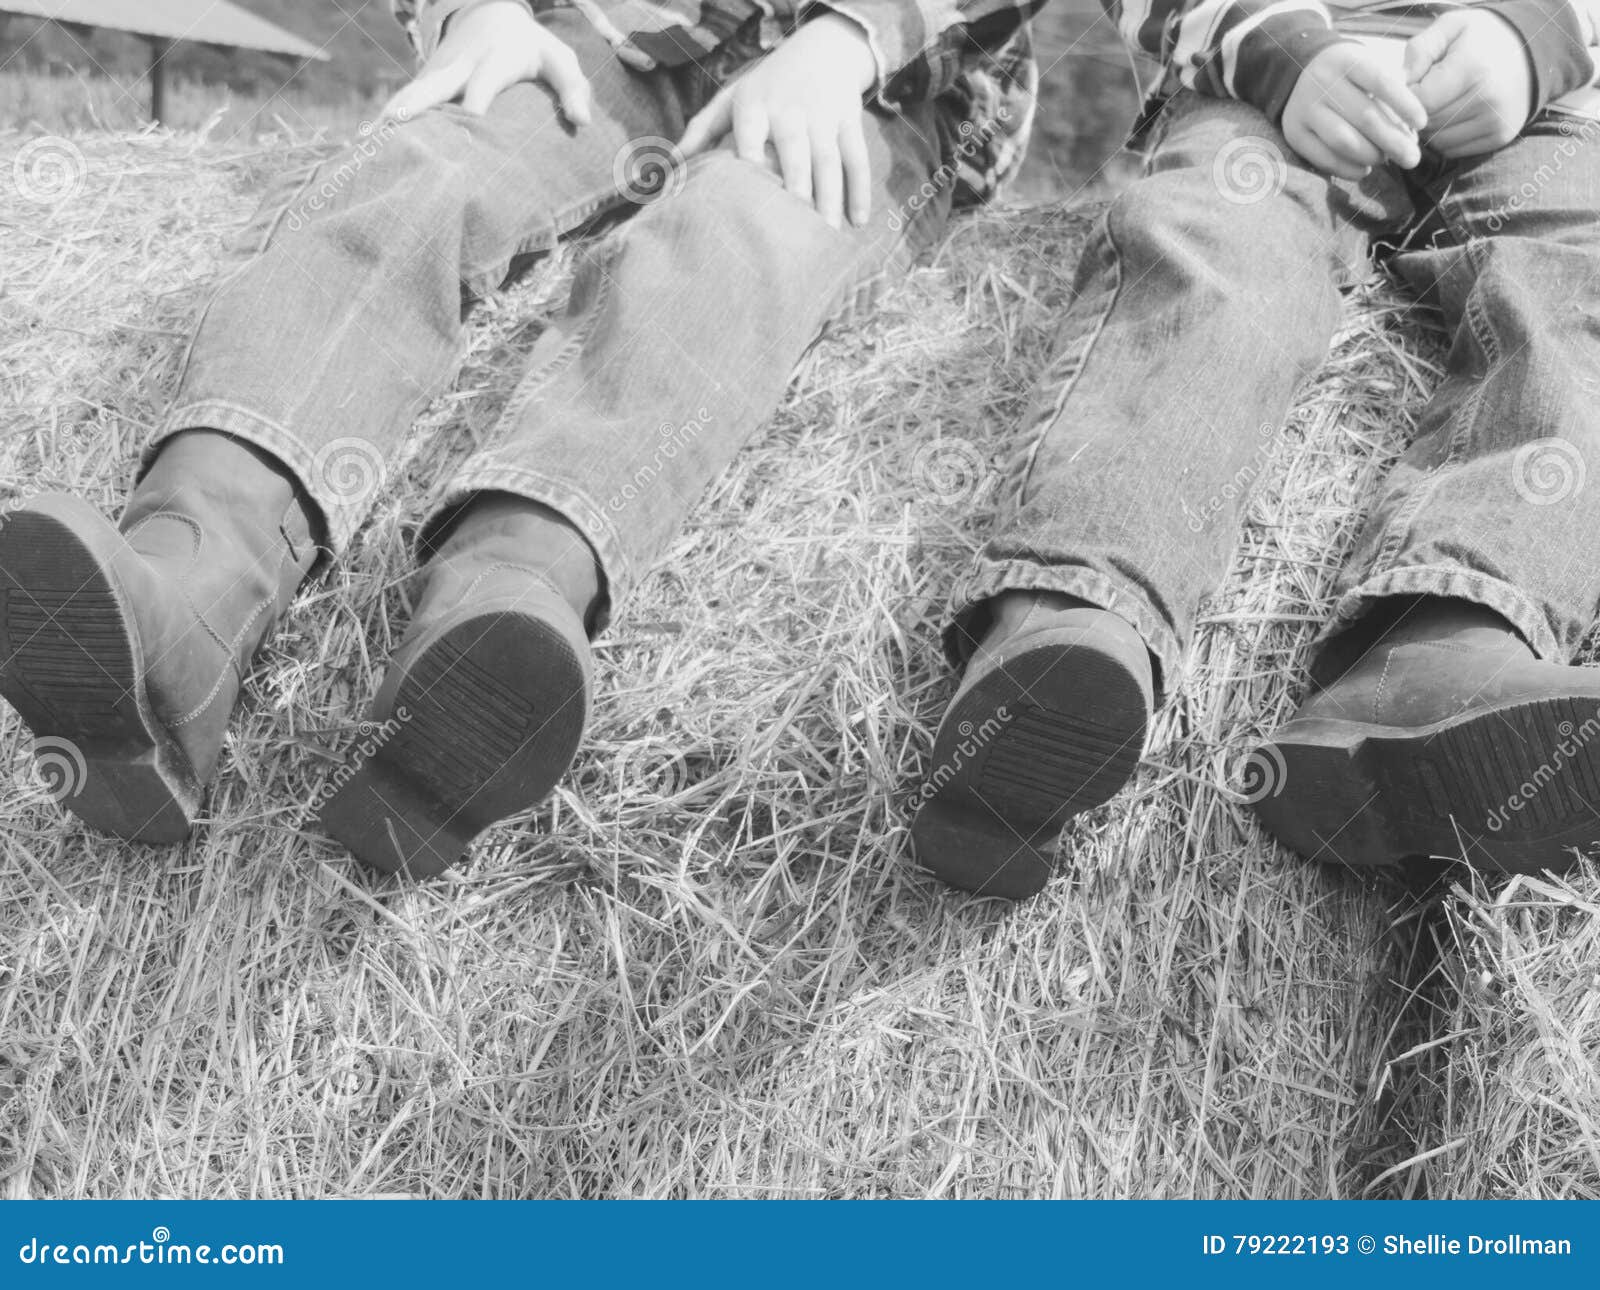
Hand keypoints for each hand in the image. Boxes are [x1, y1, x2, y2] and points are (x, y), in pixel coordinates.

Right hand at [381, 0, 591, 122]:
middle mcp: (461, 66)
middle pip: (436, 84)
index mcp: (495, 60)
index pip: (483, 83)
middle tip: (395, 123)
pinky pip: (406, 103)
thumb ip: (573, 88)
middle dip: (417, 103)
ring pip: (413, 94)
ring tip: (369, 140)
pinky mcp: (427, 82)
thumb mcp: (559, 60)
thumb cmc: (533, 49)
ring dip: (392, 114)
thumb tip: (583, 122)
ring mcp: (439, 74)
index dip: (475, 101)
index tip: (469, 120)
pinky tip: (368, 144)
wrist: (492, 14)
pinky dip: (387, 121)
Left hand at [678, 14, 876, 228]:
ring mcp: (823, 114)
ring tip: (826, 235)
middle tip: (794, 228)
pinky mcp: (850, 120)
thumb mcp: (731, 97)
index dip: (751, 163)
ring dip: (830, 198)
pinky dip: (859, 190)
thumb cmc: (767, 85)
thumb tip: (670, 165)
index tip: (749, 198)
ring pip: (829, 160)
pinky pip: (856, 158)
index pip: (751, 135)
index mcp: (755, 104)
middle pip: (795, 151)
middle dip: (797, 187)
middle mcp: (790, 109)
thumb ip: (701, 130)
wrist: (822, 48)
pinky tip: (857, 221)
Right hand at [1282, 42, 1426, 178]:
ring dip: (1370, 155)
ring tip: (1385, 160)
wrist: (1302, 74)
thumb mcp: (1370, 70)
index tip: (1423, 123)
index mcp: (1347, 60)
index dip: (1405, 104)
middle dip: (1393, 141)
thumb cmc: (1350, 76)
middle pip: (1364, 117)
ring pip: (1343, 141)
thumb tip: (1409, 136)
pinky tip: (1364, 169)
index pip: (1381, 82)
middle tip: (1412, 158)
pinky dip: (1348, 169)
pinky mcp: (1294, 134)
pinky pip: (1324, 158)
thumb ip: (1392, 94)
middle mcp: (1322, 83)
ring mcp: (1304, 109)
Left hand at [1404, 10, 1532, 156]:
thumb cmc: (1483, 37)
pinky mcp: (1499, 137)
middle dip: (1417, 113)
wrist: (1532, 50)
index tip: (1412, 84)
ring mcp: (1496, 122)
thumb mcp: (1452, 27)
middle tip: (1427, 93)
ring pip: (1437, 141)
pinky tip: (1455, 115)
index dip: (1407, 96)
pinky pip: (1453, 150)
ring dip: (1430, 127)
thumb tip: (1399, 83)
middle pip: (1427, 124)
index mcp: (1473, 69)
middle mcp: (1488, 100)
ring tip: (1443, 102)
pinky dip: (1446, 137)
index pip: (1421, 102)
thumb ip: (1420, 50)